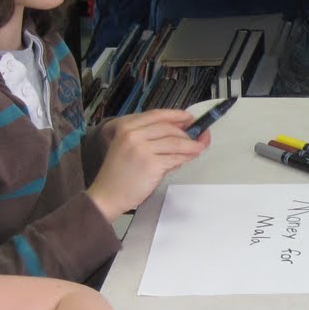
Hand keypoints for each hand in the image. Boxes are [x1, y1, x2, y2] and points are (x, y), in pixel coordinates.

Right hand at [88, 109, 210, 219]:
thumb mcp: (128, 147)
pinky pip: (176, 157)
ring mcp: (142, 149)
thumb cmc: (119, 173)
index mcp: (126, 127)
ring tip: (199, 147)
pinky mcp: (151, 164)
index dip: (176, 115)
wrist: (108, 195)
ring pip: (176, 142)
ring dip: (191, 145)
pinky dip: (187, 157)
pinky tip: (191, 157)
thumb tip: (180, 132)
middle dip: (187, 132)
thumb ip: (151, 138)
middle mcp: (133, 134)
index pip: (156, 115)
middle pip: (168, 128)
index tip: (189, 117)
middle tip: (199, 136)